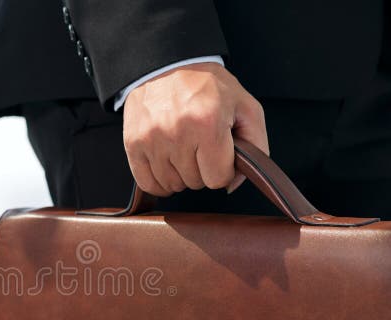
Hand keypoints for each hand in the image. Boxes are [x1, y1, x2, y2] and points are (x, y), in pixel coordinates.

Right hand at [122, 62, 268, 196]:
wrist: (167, 64)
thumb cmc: (208, 86)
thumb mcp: (245, 107)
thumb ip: (256, 147)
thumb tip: (232, 185)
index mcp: (208, 123)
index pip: (218, 178)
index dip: (223, 168)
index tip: (219, 152)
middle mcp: (178, 133)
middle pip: (195, 183)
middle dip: (202, 169)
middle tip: (199, 146)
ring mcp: (152, 140)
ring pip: (172, 185)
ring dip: (180, 175)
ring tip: (182, 150)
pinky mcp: (133, 144)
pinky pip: (148, 184)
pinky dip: (159, 180)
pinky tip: (166, 164)